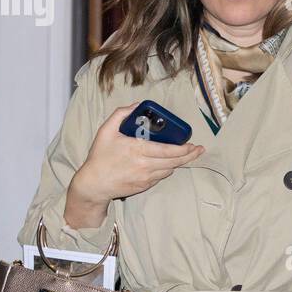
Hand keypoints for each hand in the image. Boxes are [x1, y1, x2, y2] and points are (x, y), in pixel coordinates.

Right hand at [65, 102, 204, 227]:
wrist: (93, 184)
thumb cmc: (100, 157)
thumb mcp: (106, 131)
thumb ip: (120, 114)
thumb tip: (137, 105)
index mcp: (138, 150)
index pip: (168, 151)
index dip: (184, 149)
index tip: (193, 145)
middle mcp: (145, 166)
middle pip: (175, 162)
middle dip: (190, 156)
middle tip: (198, 150)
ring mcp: (146, 178)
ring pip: (169, 170)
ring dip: (179, 162)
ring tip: (186, 155)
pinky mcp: (144, 186)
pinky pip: (161, 176)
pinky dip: (166, 169)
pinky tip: (168, 163)